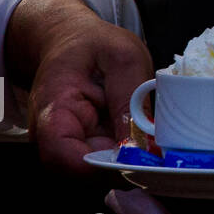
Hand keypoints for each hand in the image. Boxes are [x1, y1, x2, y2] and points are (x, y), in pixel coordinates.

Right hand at [5, 0, 153, 174]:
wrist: (72, 41)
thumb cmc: (93, 44)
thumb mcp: (122, 56)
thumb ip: (129, 96)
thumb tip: (140, 143)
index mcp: (52, 111)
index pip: (63, 157)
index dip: (102, 166)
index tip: (140, 158)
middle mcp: (53, 138)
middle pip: (84, 173)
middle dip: (125, 166)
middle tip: (161, 152)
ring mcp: (69, 146)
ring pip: (99, 172)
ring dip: (130, 162)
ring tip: (155, 140)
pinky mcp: (87, 148)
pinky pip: (108, 162)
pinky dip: (130, 155)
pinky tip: (147, 139)